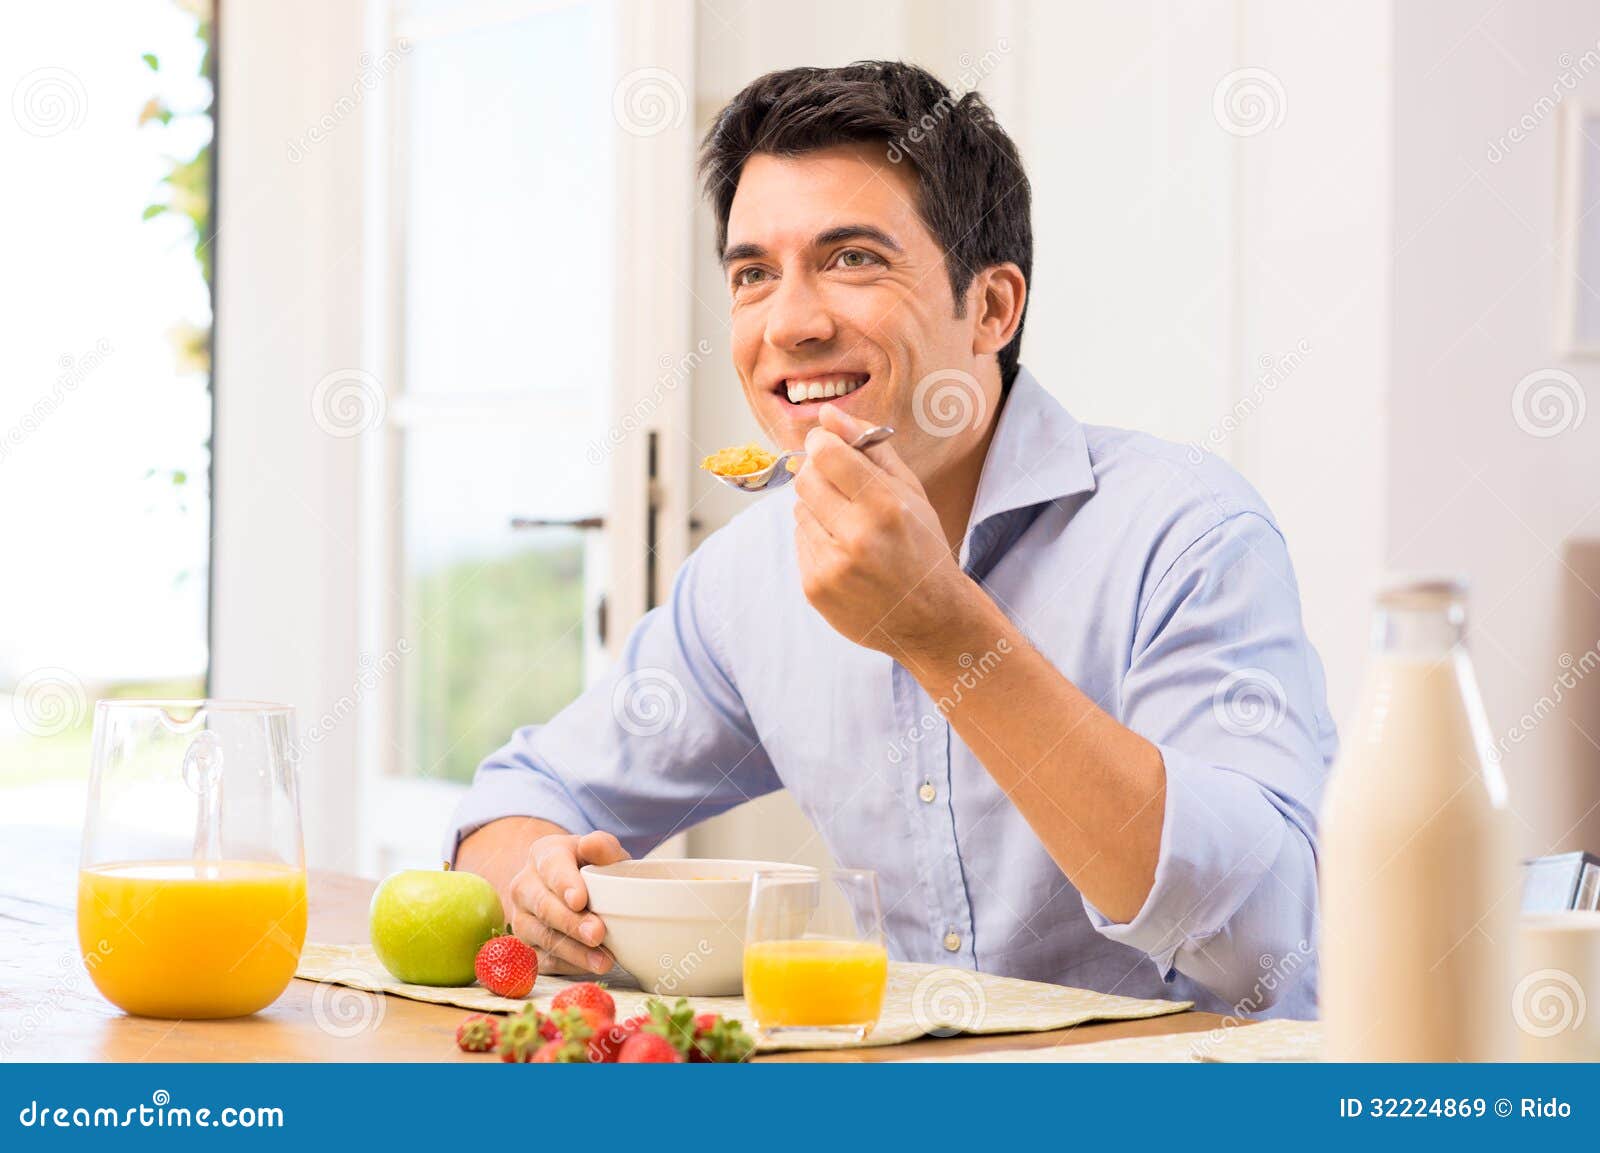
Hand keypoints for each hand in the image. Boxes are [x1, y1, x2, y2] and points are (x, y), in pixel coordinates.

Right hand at [508, 830, 628, 975]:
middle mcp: (524, 886)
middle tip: (598, 934)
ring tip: (604, 961)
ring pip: (542, 936)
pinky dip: (569, 965)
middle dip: (571, 922)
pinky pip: (543, 959)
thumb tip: (592, 844)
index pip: (551, 867)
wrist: (573, 888)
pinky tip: (591, 967)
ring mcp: (521, 918)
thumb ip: (602, 846)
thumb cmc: (591, 867)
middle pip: (543, 906)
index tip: (580, 900)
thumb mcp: (601, 852)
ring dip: (574, 951)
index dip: (564, 884)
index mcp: (543, 855)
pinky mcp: (526, 946)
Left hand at [792, 404, 974, 651]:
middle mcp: (857, 537)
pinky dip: (817, 541)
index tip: (829, 446)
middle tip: (843, 489)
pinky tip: (845, 554)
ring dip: (819, 511)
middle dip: (819, 476)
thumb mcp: (910, 491)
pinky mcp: (815, 588)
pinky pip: (799, 542)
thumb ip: (870, 448)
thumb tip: (828, 414)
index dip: (823, 443)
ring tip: (851, 529)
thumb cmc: (922, 546)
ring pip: (799, 511)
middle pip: (805, 480)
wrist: (930, 618)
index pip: (827, 454)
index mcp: (886, 507)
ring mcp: (832, 567)